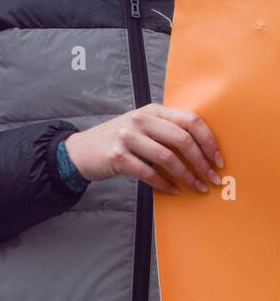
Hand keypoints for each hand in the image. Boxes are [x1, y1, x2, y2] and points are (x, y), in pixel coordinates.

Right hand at [63, 103, 224, 194]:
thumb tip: (204, 149)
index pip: (190, 120)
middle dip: (202, 162)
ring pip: (167, 157)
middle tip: (212, 178)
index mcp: (152, 110)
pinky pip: (148, 173)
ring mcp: (126, 137)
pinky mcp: (116, 156)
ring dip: (187, 176)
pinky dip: (164, 184)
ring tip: (197, 187)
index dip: (209, 141)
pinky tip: (172, 190)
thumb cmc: (118, 141)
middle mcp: (139, 120)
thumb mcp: (142, 127)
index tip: (218, 159)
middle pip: (182, 139)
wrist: (81, 151)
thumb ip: (167, 130)